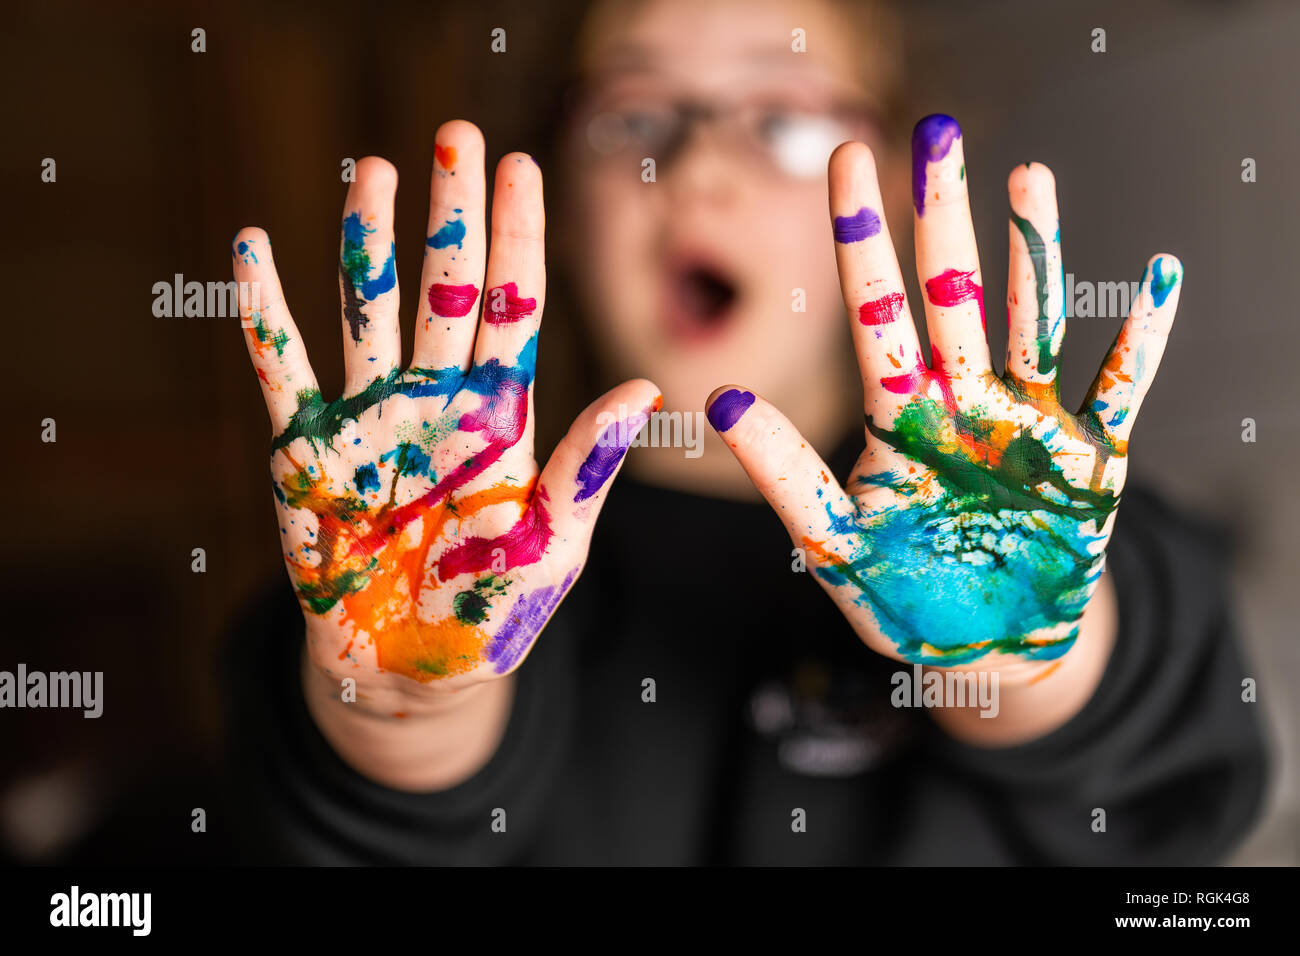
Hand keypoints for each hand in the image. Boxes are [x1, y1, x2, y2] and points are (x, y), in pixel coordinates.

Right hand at [234, 121, 659, 704]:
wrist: (412, 675)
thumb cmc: (492, 616)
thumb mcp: (552, 545)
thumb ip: (587, 470)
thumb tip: (642, 389)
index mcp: (501, 420)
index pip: (512, 310)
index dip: (517, 239)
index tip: (521, 165)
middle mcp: (437, 403)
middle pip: (444, 290)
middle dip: (451, 216)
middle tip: (456, 135)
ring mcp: (370, 422)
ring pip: (369, 311)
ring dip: (367, 242)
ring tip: (371, 171)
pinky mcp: (307, 454)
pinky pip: (282, 371)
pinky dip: (264, 313)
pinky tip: (253, 248)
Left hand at [707, 114, 1181, 674]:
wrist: (982, 648)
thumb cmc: (904, 596)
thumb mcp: (833, 541)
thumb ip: (783, 473)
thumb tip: (719, 400)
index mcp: (898, 417)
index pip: (873, 311)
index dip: (859, 237)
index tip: (847, 157)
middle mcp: (962, 403)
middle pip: (950, 294)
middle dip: (942, 215)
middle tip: (936, 130)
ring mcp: (1028, 422)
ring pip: (1030, 322)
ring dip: (1033, 255)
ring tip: (1029, 178)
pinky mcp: (1090, 457)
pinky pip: (1120, 387)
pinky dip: (1140, 340)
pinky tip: (1158, 279)